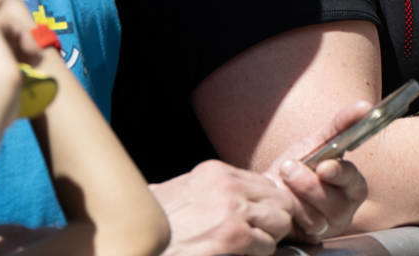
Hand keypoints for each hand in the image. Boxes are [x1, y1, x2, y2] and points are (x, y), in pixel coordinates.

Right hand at [150, 159, 296, 255]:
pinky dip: (260, 255)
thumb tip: (225, 196)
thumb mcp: (180, 192)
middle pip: (278, 198)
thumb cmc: (156, 224)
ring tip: (252, 248)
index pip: (263, 181)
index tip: (260, 218)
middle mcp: (228, 185)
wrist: (137, 244)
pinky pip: (268, 246)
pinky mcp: (233, 237)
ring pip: (280, 221)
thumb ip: (208, 190)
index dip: (266, 203)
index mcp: (216, 172)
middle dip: (274, 219)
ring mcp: (232, 210)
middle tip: (262, 236)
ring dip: (270, 239)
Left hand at [267, 100, 370, 242]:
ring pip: (318, 217)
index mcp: (350, 184)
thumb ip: (341, 125)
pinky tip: (282, 200)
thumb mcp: (316, 142)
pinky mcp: (310, 240)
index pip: (355, 182)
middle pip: (335, 203)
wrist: (267, 190)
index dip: (341, 174)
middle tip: (290, 168)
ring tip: (283, 179)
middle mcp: (344, 208)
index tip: (324, 166)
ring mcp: (327, 227)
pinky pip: (300, 229)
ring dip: (295, 195)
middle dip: (309, 185)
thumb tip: (366, 106)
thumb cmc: (296, 165)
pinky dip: (288, 211)